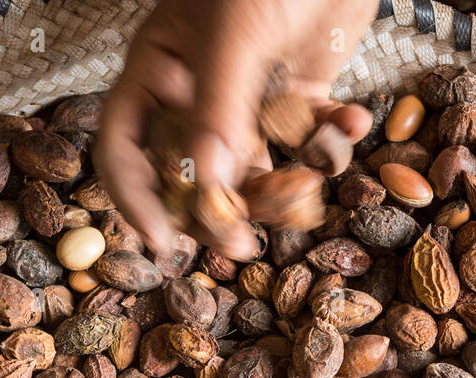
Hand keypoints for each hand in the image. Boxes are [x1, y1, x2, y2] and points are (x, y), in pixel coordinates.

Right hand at [94, 0, 379, 257]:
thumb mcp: (238, 33)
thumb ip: (220, 108)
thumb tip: (208, 184)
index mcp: (160, 70)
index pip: (123, 147)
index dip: (135, 197)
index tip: (164, 242)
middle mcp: (198, 91)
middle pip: (190, 173)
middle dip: (217, 211)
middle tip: (242, 246)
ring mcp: (250, 96)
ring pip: (251, 169)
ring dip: (280, 188)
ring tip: (308, 194)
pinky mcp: (301, 94)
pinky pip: (307, 141)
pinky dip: (331, 141)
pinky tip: (352, 120)